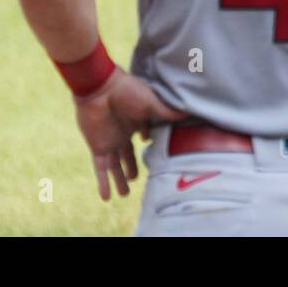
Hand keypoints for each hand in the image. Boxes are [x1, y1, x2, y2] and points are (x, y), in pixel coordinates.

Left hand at [74, 67, 186, 200]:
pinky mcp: (98, 147)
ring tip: (124, 194)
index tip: (156, 154)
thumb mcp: (151, 102)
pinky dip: (103, 183)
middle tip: (137, 179)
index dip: (150, 144)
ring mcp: (110, 141)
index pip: (145, 136)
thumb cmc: (127, 91)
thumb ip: (167, 112)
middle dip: (132, 168)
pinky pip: (101, 169)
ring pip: (116, 166)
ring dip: (119, 180)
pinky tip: (106, 198)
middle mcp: (123, 133)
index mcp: (137, 121)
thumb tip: (189, 112)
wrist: (100, 88)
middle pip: (129, 155)